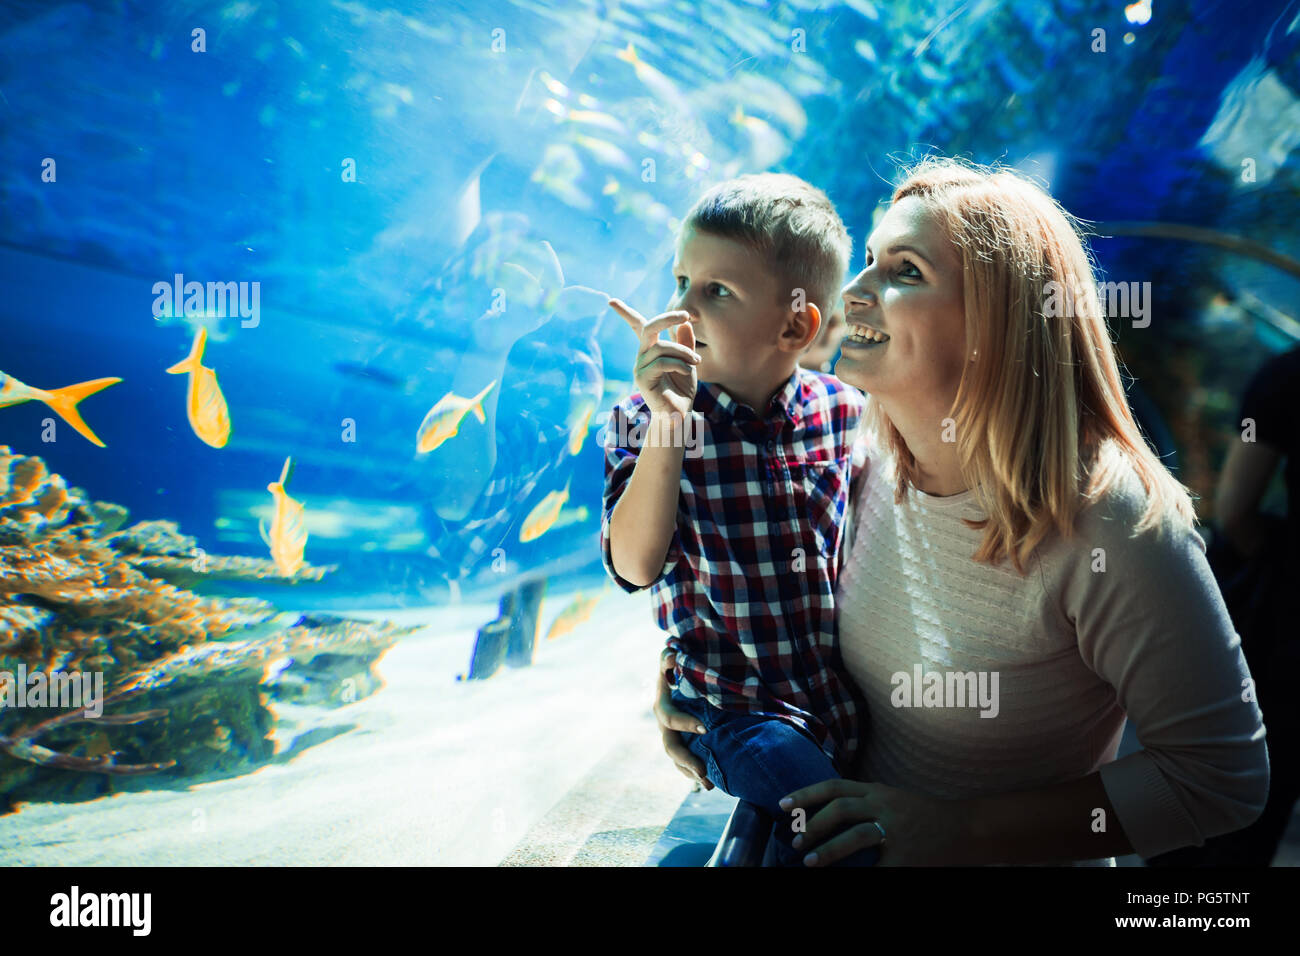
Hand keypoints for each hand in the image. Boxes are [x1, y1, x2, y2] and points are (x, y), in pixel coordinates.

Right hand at [609, 299, 698, 418]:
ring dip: (683, 351)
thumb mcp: (688, 362)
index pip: (636, 327)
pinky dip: (679, 363)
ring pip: (661, 347)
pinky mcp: (641, 379)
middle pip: (648, 327)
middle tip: (686, 315)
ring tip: (697, 361)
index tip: (610, 301)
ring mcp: (639, 367)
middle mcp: (642, 356)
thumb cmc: (681, 389)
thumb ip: (686, 344)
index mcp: (650, 350)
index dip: (624, 313)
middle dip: (667, 318)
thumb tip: (686, 324)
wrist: (677, 415)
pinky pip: (661, 362)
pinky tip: (688, 370)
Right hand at [652, 649, 711, 789]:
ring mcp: (671, 734)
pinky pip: (682, 763)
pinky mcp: (680, 742)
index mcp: (663, 702)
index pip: (669, 716)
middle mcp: (665, 721)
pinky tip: (709, 785)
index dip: (684, 723)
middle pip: (671, 745)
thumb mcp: (674, 660)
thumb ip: (669, 658)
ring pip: (677, 758)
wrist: (688, 675)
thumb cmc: (683, 664)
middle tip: (704, 770)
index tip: (705, 729)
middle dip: (686, 758)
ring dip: (690, 771)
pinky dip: (693, 773)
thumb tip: (672, 654)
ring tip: (707, 783)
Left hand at [778, 779, 972, 865]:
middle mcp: (884, 805)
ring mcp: (896, 830)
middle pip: (840, 809)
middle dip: (812, 825)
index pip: (833, 786)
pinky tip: (845, 879)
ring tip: (810, 863)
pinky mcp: (907, 856)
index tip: (782, 805)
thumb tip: (821, 812)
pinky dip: (860, 873)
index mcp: (876, 791)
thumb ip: (861, 801)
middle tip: (795, 841)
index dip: (805, 794)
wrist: (965, 827)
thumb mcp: (889, 798)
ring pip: (856, 835)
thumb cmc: (920, 815)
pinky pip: (878, 867)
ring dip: (828, 850)